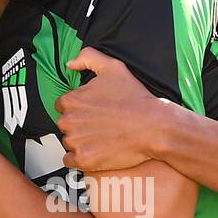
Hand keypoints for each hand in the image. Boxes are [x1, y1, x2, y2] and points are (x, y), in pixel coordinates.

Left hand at [56, 48, 159, 171]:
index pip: (63, 106)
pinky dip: (81, 158)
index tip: (93, 112)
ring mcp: (75, 142)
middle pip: (66, 125)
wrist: (153, 126)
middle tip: (100, 125)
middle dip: (79, 125)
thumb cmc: (135, 98)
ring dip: (81, 142)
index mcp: (71, 100)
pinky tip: (96, 151)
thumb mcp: (113, 67)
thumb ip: (88, 57)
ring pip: (69, 143)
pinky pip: (71, 161)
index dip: (79, 109)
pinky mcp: (84, 160)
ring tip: (102, 138)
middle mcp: (68, 121)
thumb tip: (70, 64)